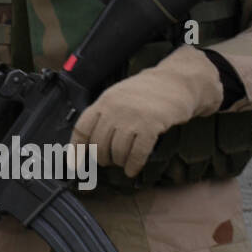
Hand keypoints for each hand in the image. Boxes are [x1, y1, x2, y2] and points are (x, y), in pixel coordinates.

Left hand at [71, 46, 223, 177]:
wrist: (176, 81)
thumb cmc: (146, 92)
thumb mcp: (119, 96)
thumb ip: (103, 115)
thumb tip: (87, 145)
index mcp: (104, 101)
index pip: (82, 129)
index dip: (76, 150)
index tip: (75, 165)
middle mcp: (115, 108)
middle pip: (99, 145)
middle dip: (103, 158)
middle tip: (110, 160)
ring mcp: (132, 117)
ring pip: (117, 152)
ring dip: (120, 163)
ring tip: (125, 162)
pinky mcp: (150, 125)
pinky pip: (137, 154)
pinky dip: (133, 165)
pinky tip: (133, 169)